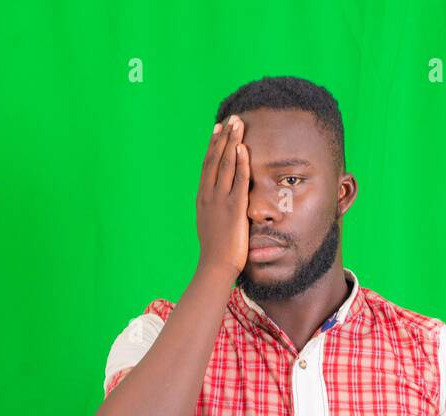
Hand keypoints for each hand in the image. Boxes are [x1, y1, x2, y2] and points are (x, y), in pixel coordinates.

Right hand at [196, 114, 249, 277]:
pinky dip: (240, 162)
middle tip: (230, 119)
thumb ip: (215, 211)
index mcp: (202, 198)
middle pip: (215, 159)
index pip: (207, 165)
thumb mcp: (212, 225)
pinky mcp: (233, 207)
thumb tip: (220, 206)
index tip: (217, 129)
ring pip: (225, 164)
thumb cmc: (216, 252)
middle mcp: (208, 195)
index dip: (213, 145)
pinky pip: (238, 179)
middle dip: (223, 137)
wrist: (215, 266)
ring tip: (237, 123)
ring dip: (232, 142)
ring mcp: (220, 200)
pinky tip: (243, 147)